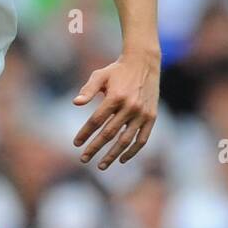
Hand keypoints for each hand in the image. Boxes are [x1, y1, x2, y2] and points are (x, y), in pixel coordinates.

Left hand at [72, 52, 158, 167]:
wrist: (144, 63)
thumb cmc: (117, 70)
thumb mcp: (100, 76)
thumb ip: (88, 90)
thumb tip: (76, 103)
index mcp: (115, 97)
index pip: (96, 121)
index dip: (85, 133)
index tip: (76, 143)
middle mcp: (130, 107)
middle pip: (109, 133)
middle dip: (95, 148)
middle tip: (83, 159)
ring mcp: (142, 113)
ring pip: (125, 140)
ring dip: (112, 155)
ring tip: (101, 165)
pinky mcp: (151, 117)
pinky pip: (142, 139)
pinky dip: (132, 151)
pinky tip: (122, 159)